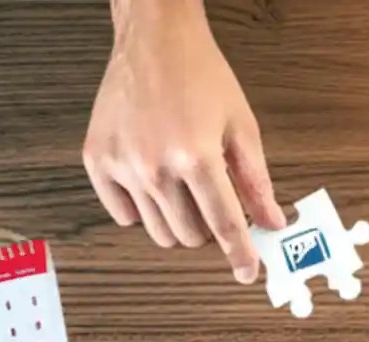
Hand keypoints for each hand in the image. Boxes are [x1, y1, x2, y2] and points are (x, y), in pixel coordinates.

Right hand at [82, 1, 285, 283]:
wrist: (154, 40)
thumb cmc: (202, 77)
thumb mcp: (242, 128)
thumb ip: (257, 182)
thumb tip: (273, 223)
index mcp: (197, 157)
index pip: (224, 225)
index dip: (240, 255)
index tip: (247, 272)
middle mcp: (155, 166)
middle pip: (189, 235)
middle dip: (209, 229)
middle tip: (214, 202)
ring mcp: (121, 165)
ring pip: (157, 231)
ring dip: (177, 222)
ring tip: (184, 187)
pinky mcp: (95, 159)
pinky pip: (122, 213)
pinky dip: (141, 209)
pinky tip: (154, 182)